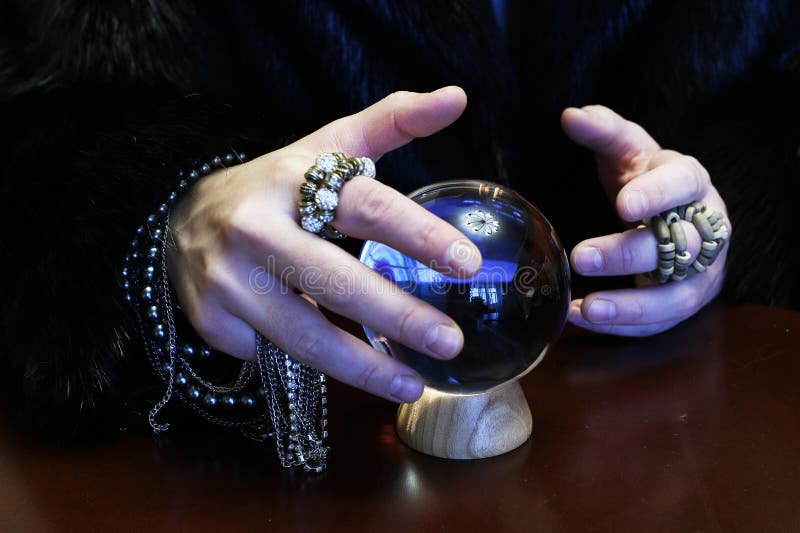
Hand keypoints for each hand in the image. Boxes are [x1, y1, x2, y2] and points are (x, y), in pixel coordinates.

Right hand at [167, 87, 481, 402]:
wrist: (182, 216)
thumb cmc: (277, 185)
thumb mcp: (326, 146)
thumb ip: (392, 121)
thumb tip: (457, 98)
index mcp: (293, 180)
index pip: (365, 207)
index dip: (418, 235)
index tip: (468, 263)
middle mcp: (256, 228)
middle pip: (335, 281)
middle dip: (397, 316)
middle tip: (450, 341)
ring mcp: (228, 279)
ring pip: (304, 335)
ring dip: (363, 367)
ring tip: (413, 382)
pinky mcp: (212, 320)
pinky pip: (273, 353)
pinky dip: (314, 366)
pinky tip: (348, 371)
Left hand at [561, 105, 729, 335]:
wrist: (671, 213)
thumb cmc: (645, 179)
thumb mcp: (627, 150)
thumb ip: (603, 131)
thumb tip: (571, 115)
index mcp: (692, 183)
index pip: (683, 185)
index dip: (656, 195)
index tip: (622, 204)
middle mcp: (706, 229)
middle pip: (678, 246)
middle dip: (628, 254)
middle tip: (580, 257)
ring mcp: (701, 271)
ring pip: (676, 296)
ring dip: (630, 306)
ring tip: (586, 308)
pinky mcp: (685, 301)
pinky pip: (661, 323)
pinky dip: (623, 325)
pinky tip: (582, 317)